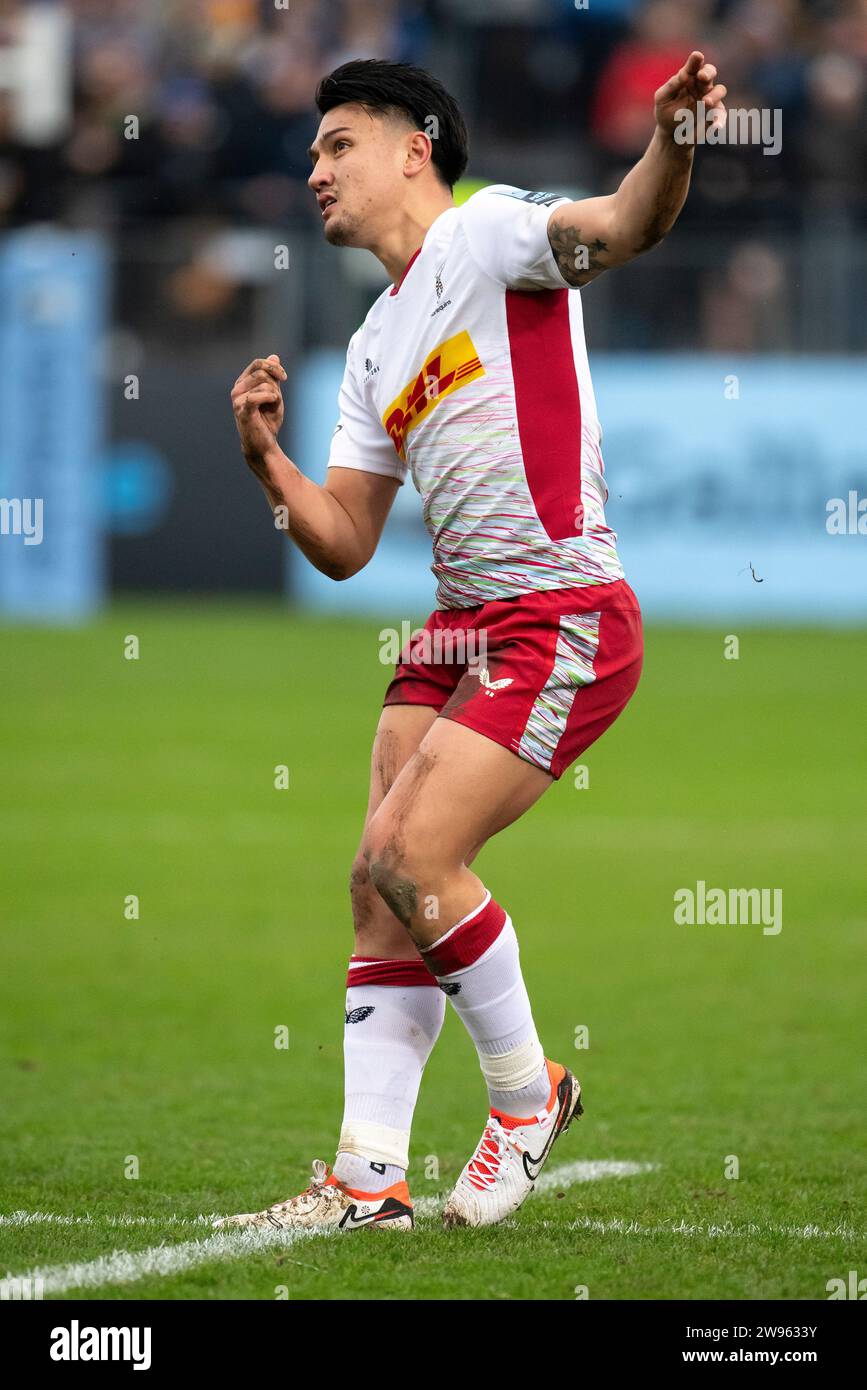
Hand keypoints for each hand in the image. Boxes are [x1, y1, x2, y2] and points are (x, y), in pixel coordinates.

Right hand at [231, 354, 286, 468]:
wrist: (264, 444)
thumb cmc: (267, 421)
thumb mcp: (274, 395)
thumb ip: (273, 377)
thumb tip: (274, 356)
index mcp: (242, 383)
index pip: (257, 363)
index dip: (274, 366)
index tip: (284, 377)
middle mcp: (237, 389)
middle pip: (262, 371)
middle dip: (276, 383)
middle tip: (277, 399)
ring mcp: (237, 399)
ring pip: (264, 383)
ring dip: (275, 395)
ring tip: (272, 408)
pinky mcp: (242, 409)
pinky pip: (258, 395)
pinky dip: (270, 398)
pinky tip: (273, 405)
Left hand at [654, 50, 726, 139]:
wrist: (671, 134)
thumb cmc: (665, 111)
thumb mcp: (662, 98)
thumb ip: (671, 86)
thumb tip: (683, 74)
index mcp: (689, 77)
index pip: (694, 65)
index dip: (696, 60)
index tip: (697, 56)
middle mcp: (701, 85)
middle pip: (710, 72)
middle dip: (708, 72)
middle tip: (702, 77)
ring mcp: (710, 98)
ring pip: (720, 90)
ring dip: (714, 95)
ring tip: (706, 102)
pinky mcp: (714, 114)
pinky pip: (721, 114)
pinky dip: (719, 119)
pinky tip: (716, 126)